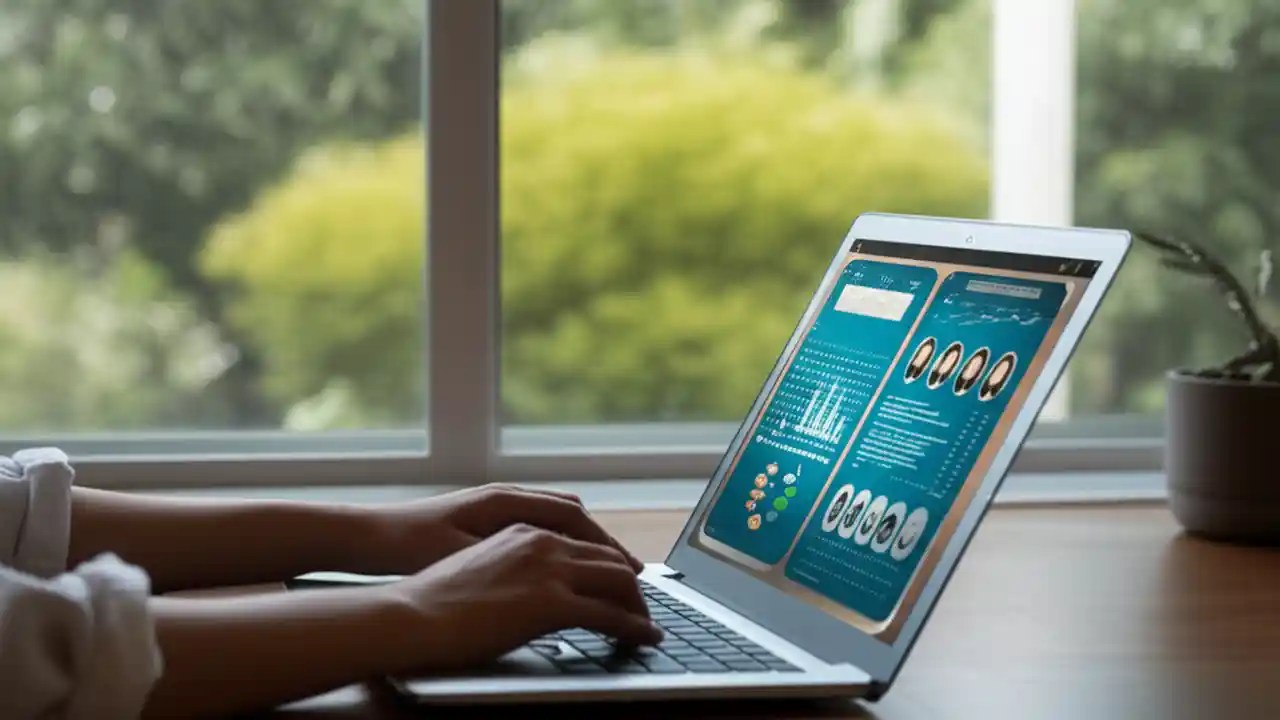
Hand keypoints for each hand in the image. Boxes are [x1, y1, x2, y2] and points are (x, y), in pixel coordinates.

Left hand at [356, 484, 643, 574]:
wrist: (368, 534)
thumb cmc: (411, 546)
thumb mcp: (463, 554)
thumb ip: (509, 554)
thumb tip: (553, 560)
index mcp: (505, 500)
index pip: (573, 517)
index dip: (605, 545)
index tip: (630, 570)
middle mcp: (506, 496)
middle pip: (574, 515)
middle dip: (605, 545)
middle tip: (634, 573)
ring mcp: (498, 504)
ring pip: (559, 517)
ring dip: (587, 542)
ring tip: (611, 570)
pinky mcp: (487, 518)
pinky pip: (541, 523)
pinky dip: (565, 541)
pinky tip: (569, 562)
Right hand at [390, 523, 661, 671]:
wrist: (412, 616)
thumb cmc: (433, 602)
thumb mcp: (479, 568)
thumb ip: (511, 570)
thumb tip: (526, 593)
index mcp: (523, 530)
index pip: (584, 540)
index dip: (610, 563)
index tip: (623, 580)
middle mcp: (541, 541)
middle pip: (609, 557)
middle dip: (631, 584)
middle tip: (642, 607)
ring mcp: (549, 569)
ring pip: (618, 581)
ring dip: (639, 606)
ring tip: (646, 627)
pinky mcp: (552, 602)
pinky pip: (611, 614)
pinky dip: (635, 627)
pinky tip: (645, 639)